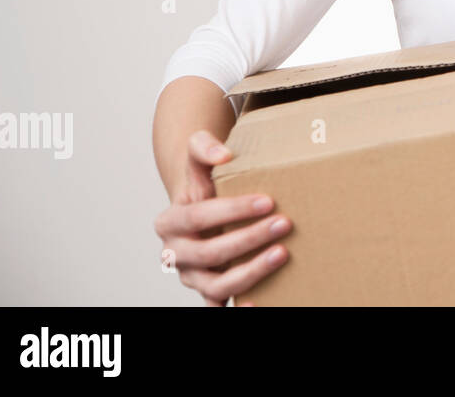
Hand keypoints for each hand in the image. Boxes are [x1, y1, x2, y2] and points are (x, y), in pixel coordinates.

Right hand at [154, 129, 290, 305]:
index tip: (267, 201)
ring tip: (282, 253)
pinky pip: (218, 306)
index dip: (232, 210)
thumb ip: (203, 147)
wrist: (205, 208)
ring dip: (251, 272)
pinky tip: (261, 303)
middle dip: (248, 239)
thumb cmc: (206, 183)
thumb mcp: (199, 161)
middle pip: (209, 253)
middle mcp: (176, 254)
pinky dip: (238, 307)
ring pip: (216, 285)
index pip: (199, 217)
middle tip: (284, 223)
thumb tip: (224, 154)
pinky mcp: (209, 292)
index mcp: (169, 222)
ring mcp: (192, 277)